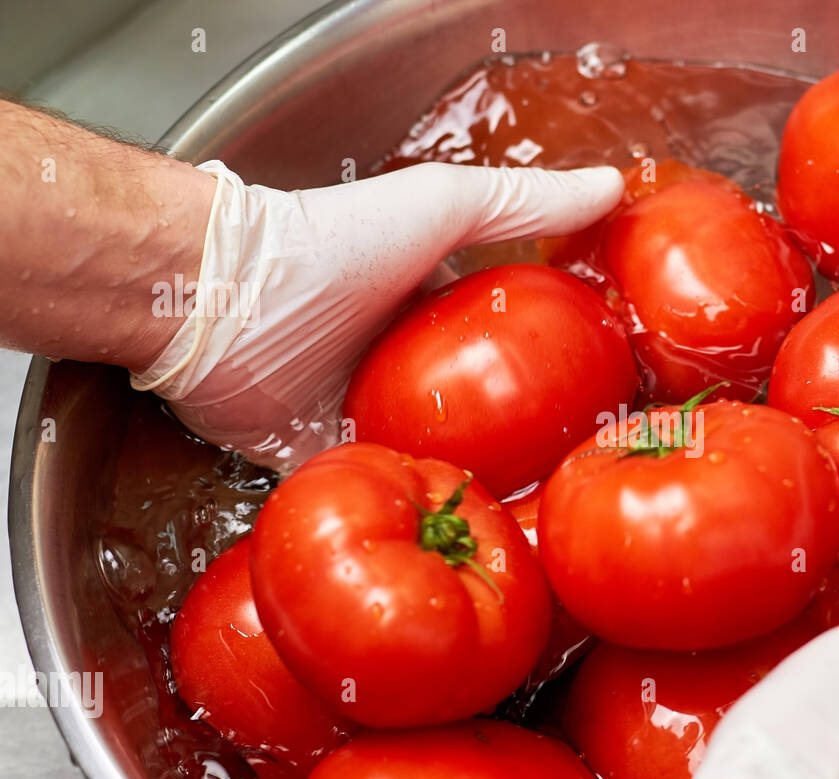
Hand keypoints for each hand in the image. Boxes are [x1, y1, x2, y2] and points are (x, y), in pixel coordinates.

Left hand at [130, 160, 623, 468]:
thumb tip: (612, 186)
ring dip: (469, 480)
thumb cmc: (330, 244)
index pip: (502, 344)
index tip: (600, 397)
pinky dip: (405, 504)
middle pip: (471, 409)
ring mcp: (357, 413)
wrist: (223, 299)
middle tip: (572, 469)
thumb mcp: (441, 207)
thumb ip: (523, 202)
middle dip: (517, 438)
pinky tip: (455, 527)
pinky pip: (374, 489)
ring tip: (531, 513)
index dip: (550, 367)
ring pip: (429, 456)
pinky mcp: (318, 456)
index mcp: (425, 311)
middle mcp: (395, 363)